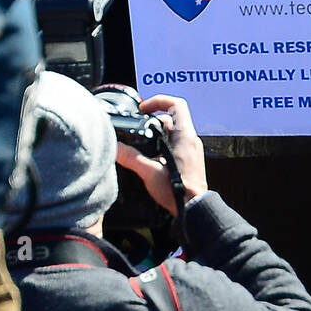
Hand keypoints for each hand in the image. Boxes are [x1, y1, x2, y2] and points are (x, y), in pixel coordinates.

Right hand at [114, 94, 206, 214]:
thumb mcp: (149, 172)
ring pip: (174, 132)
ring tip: (143, 145)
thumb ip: (131, 158)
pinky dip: (163, 145)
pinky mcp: (190, 160)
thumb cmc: (178, 190)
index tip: (144, 108)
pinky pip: (177, 144)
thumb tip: (116, 148)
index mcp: (185, 135)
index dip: (159, 101)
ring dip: (158, 135)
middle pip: (172, 118)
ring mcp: (192, 149)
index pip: (176, 104)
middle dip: (154, 121)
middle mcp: (190, 139)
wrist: (194, 209)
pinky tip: (152, 158)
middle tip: (139, 128)